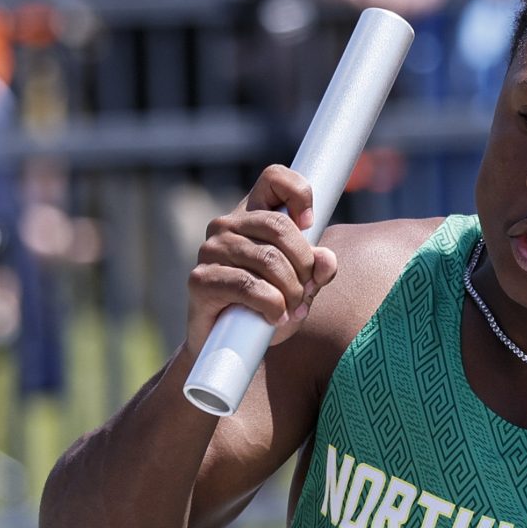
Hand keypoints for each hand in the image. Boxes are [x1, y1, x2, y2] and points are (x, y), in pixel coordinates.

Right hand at [185, 164, 338, 357]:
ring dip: (292, 291)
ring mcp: (211, 250)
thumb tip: (325, 260)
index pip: (274, 178)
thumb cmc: (266, 309)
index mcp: (251, 215)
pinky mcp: (201, 280)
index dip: (299, 193)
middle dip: (304, 264)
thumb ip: (317, 270)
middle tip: (307, 291)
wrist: (228, 348)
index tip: (310, 225)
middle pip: (280, 226)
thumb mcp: (300, 287)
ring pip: (269, 260)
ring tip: (291, 310)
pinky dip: (273, 306)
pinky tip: (275, 318)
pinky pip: (250, 286)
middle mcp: (226, 225)